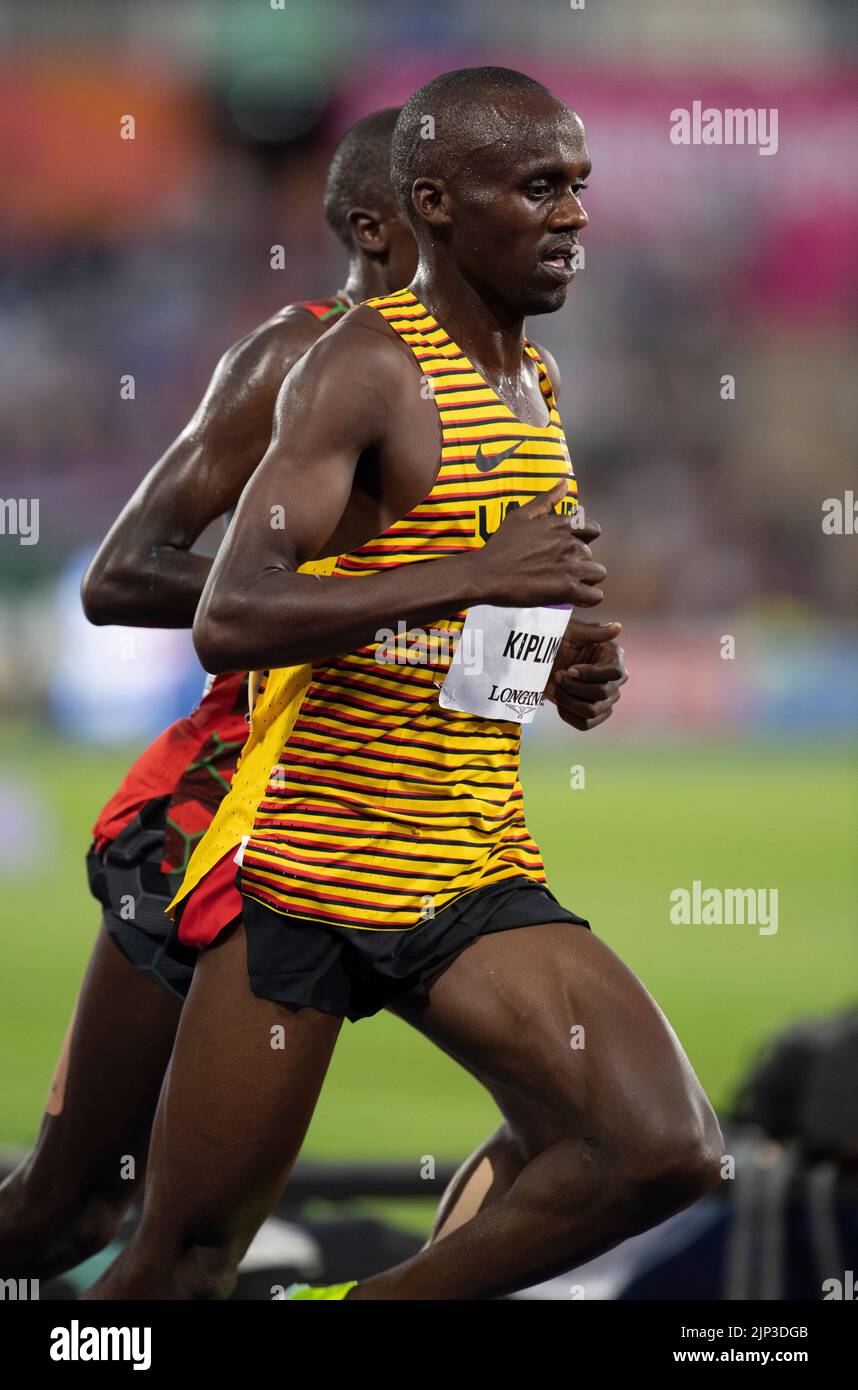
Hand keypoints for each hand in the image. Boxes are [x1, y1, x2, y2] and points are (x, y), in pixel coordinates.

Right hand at [478, 479, 605, 608]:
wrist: (485, 575)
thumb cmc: (500, 546)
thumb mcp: (520, 516)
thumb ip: (545, 500)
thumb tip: (564, 483)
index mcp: (560, 525)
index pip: (593, 530)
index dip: (583, 541)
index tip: (567, 551)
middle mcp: (569, 543)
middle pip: (591, 555)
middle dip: (577, 563)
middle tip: (555, 572)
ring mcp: (569, 566)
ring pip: (598, 574)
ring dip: (585, 580)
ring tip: (565, 584)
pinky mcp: (566, 589)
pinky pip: (594, 596)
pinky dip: (588, 598)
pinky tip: (574, 598)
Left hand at [544, 617, 627, 730]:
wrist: (541, 659)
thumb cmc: (558, 640)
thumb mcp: (572, 632)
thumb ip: (594, 632)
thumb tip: (617, 628)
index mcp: (614, 657)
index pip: (614, 672)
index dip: (591, 674)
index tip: (570, 669)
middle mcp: (615, 679)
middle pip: (602, 693)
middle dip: (574, 686)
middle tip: (559, 675)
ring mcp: (606, 698)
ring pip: (593, 711)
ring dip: (568, 700)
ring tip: (557, 686)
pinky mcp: (595, 713)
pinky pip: (585, 723)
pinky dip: (568, 714)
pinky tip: (558, 701)